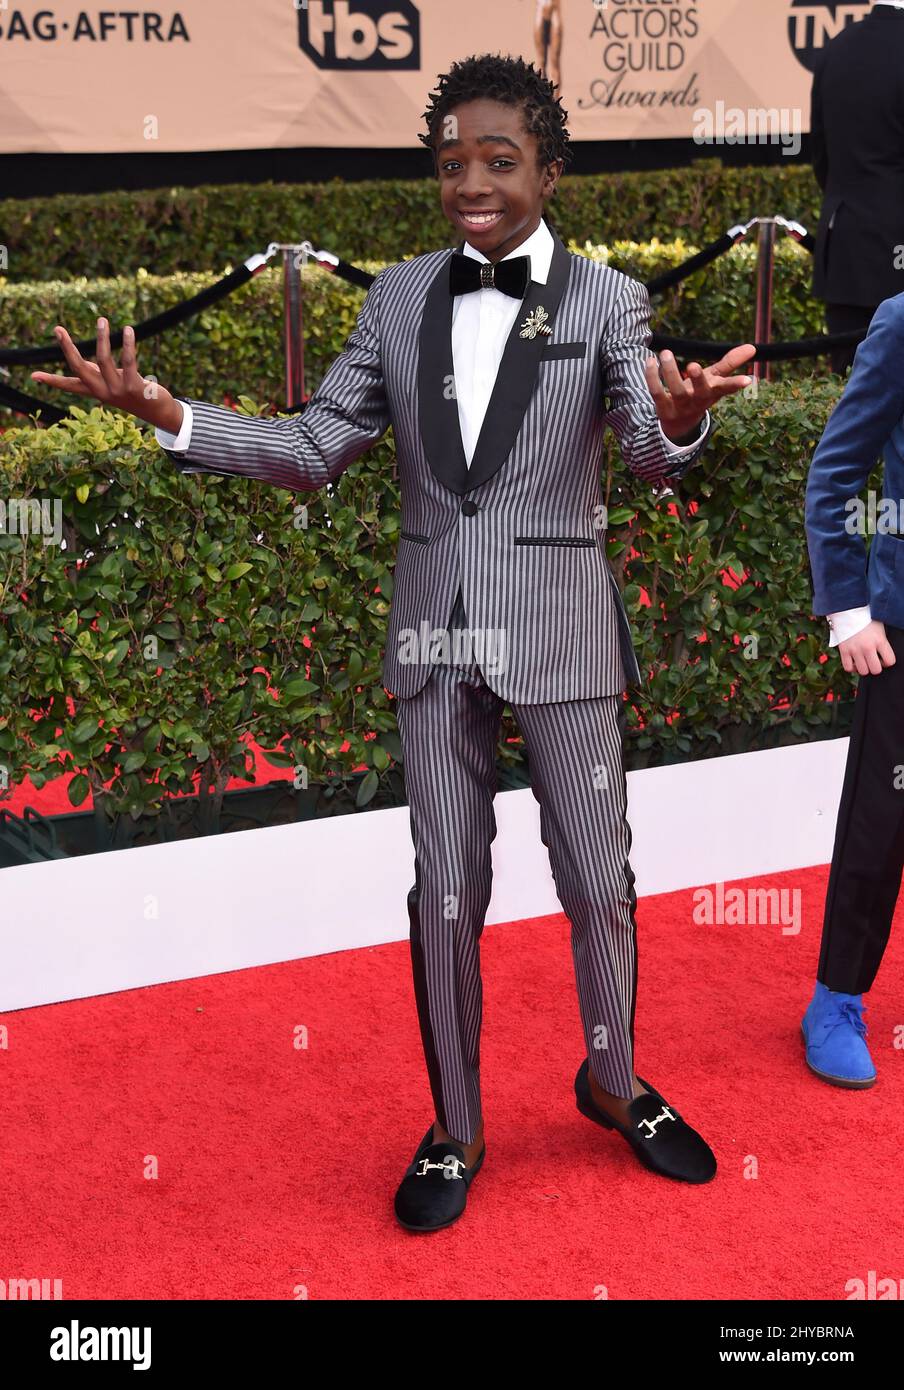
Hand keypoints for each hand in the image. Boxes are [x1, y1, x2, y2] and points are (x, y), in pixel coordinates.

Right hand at [30, 318, 182, 433]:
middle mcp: (103, 392)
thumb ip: (98, 373)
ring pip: (103, 360)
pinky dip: (127, 344)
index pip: (69, 386)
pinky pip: (128, 361)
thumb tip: (84, 363)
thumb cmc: (133, 393)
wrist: (158, 411)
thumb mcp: (112, 383)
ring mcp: (119, 390)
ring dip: (102, 337)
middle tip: (57, 329)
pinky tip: (128, 330)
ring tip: (102, 319)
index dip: (51, 381)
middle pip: (78, 368)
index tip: (33, 377)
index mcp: (95, 391)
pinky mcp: (135, 387)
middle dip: (67, 348)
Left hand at [645, 344, 756, 442]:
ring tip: (666, 353)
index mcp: (713, 392)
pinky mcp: (663, 407)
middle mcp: (698, 400)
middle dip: (698, 379)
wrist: (680, 423)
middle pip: (700, 391)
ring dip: (670, 371)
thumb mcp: (716, 379)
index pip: (727, 389)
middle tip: (694, 365)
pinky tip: (651, 361)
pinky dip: (652, 377)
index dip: (736, 384)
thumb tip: (753, 347)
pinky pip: (657, 392)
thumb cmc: (701, 394)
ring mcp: (681, 405)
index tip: (748, 380)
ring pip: (676, 390)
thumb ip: (731, 363)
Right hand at [838, 620, 896, 676]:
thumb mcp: (880, 628)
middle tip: (873, 660)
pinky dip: (852, 667)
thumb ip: (883, 642)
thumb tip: (884, 654)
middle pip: (876, 670)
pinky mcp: (844, 651)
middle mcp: (868, 647)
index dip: (888, 661)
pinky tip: (854, 661)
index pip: (890, 661)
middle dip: (876, 667)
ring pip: (863, 671)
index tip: (883, 657)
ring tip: (863, 660)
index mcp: (880, 640)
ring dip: (864, 668)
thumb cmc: (866, 618)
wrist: (848, 610)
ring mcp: (855, 650)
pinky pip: (848, 668)